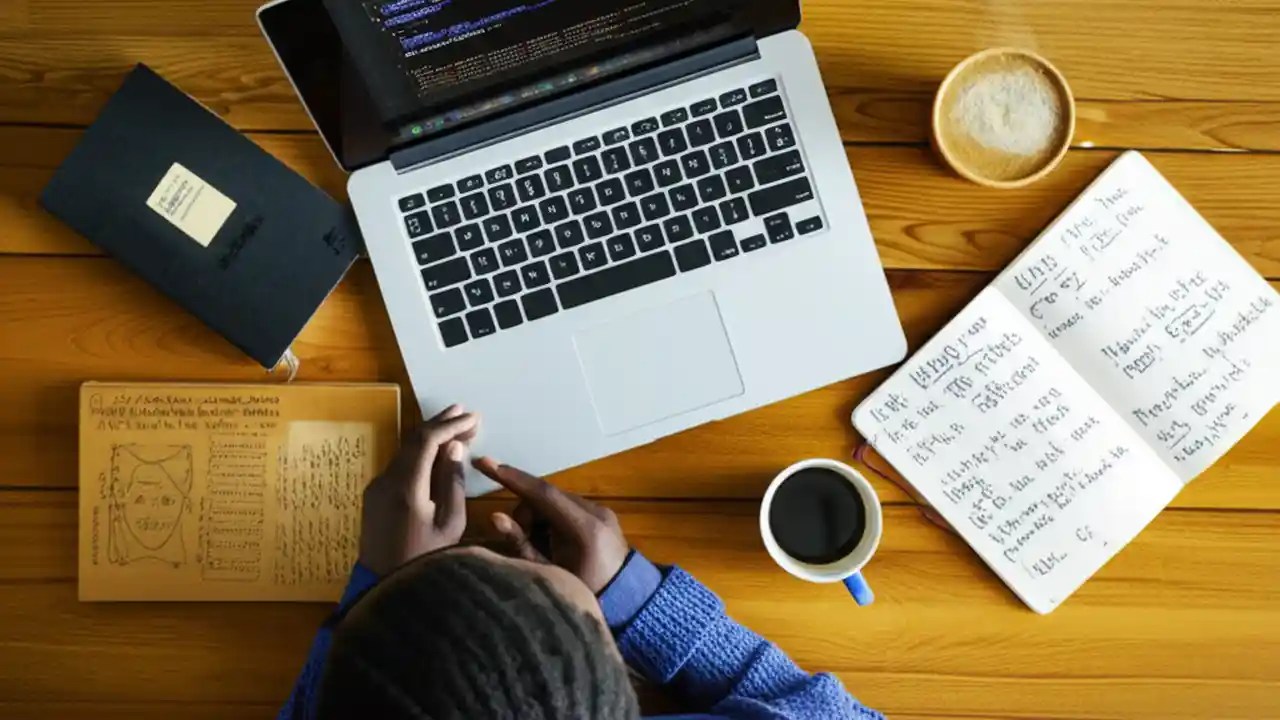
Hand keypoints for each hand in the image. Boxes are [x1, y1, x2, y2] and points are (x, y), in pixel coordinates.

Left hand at [358, 405, 479, 575]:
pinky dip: (420, 453)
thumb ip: (453, 483)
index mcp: (406, 488)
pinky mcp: (375, 496)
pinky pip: (400, 464)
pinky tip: (436, 453)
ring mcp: (377, 487)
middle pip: (413, 440)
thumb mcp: (450, 524)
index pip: (426, 441)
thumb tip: (454, 448)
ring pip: (405, 450)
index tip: (473, 418)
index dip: (450, 425)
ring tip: (455, 426)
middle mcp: (386, 481)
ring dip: (430, 437)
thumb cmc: (425, 560)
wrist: (384, 587)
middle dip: (440, 423)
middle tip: (466, 412)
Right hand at [473, 458, 628, 592]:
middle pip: (546, 496)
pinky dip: (553, 519)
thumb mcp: (546, 572)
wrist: (625, 600)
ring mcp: (602, 510)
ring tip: (541, 547)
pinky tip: (554, 542)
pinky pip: (568, 506)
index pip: (543, 494)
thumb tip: (495, 517)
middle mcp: (596, 512)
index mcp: (584, 529)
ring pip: (555, 500)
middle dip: (526, 513)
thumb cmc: (582, 593)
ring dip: (539, 517)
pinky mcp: (603, 513)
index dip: (513, 478)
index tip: (486, 463)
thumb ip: (521, 544)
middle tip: (523, 542)